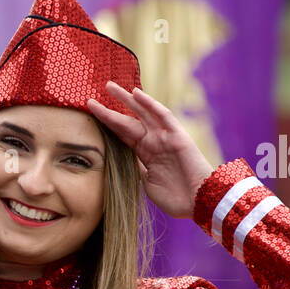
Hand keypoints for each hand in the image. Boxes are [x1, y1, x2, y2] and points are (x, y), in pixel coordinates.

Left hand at [86, 83, 213, 218]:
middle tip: (92, 98)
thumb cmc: (175, 198)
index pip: (122, 134)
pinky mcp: (177, 136)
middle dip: (110, 109)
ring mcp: (165, 137)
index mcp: (145, 154)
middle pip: (127, 121)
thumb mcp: (148, 184)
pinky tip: (136, 93)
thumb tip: (126, 162)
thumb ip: (138, 170)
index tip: (91, 115)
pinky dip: (150, 104)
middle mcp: (153, 142)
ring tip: (110, 86)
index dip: (107, 124)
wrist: (198, 202)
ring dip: (126, 100)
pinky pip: (163, 116)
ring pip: (142, 113)